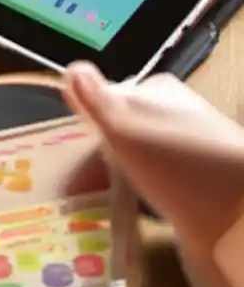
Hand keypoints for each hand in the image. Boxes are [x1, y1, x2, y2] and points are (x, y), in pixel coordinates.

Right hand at [62, 63, 243, 259]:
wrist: (240, 214)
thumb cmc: (180, 166)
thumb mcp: (126, 126)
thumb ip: (95, 99)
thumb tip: (71, 69)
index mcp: (158, 92)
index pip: (105, 101)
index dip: (82, 129)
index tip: (61, 158)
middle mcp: (174, 117)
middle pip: (119, 134)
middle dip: (95, 159)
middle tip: (73, 189)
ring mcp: (188, 153)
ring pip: (134, 164)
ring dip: (112, 183)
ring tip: (92, 208)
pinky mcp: (196, 188)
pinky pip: (152, 191)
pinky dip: (135, 202)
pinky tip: (125, 217)